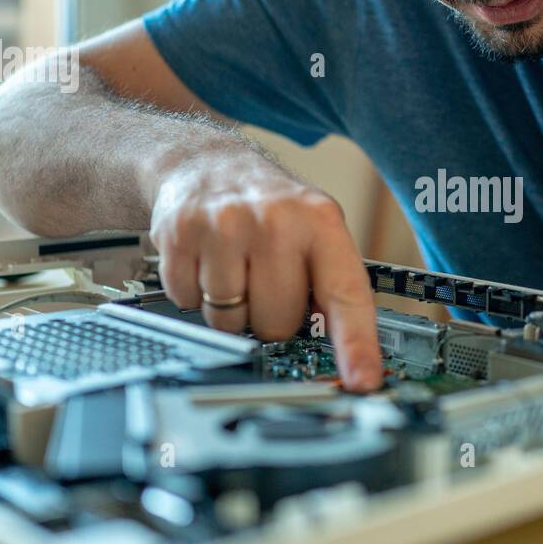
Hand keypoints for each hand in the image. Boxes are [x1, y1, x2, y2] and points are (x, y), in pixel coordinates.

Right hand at [148, 153, 382, 390]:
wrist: (205, 162)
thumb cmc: (269, 206)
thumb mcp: (314, 228)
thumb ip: (330, 282)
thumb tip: (346, 352)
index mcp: (320, 221)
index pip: (346, 294)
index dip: (357, 344)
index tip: (364, 380)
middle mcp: (275, 221)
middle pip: (278, 322)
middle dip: (271, 315)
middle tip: (265, 280)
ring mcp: (223, 227)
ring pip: (230, 321)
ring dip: (231, 308)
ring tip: (235, 267)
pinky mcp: (179, 235)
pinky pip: (189, 303)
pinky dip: (195, 294)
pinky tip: (206, 261)